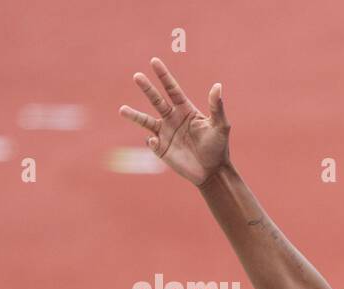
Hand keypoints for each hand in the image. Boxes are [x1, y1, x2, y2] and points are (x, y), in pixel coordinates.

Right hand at [118, 58, 229, 186]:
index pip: (172, 89)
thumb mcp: (220, 126)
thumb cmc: (218, 147)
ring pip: (145, 121)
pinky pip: (151, 142)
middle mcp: (172, 118)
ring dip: (134, 115)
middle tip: (137, 76)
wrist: (212, 171)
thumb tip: (218, 86)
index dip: (164, 76)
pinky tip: (157, 143)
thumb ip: (217, 107)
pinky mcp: (161, 148)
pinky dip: (151, 141)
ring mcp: (165, 133)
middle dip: (147, 88)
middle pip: (156, 100)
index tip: (154, 61)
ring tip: (122, 110)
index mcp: (185, 110)